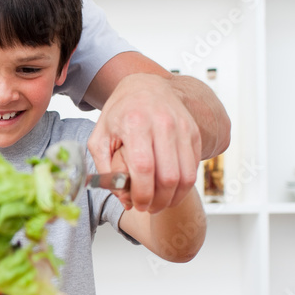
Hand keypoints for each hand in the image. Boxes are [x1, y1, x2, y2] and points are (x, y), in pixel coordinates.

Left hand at [87, 74, 201, 212]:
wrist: (146, 86)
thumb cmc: (120, 113)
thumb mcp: (100, 137)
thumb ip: (104, 169)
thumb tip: (123, 199)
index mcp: (135, 123)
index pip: (144, 168)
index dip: (142, 193)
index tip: (137, 205)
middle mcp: (162, 124)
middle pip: (168, 176)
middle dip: (160, 201)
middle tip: (149, 208)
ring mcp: (182, 127)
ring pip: (186, 175)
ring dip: (175, 197)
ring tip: (162, 203)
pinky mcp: (194, 131)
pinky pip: (194, 166)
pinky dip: (185, 185)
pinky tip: (172, 190)